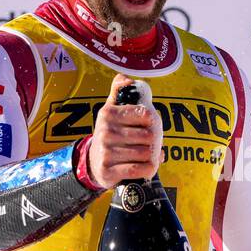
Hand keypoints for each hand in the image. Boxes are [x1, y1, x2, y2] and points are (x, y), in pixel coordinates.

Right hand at [88, 73, 162, 187]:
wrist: (94, 162)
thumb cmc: (110, 133)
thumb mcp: (112, 109)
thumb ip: (119, 91)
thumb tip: (125, 79)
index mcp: (109, 113)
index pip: (146, 114)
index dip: (154, 122)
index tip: (151, 126)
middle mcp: (105, 131)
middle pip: (149, 136)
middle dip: (156, 141)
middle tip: (152, 144)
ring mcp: (106, 152)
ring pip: (146, 153)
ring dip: (153, 157)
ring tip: (149, 156)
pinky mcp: (108, 170)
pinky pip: (139, 169)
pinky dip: (148, 169)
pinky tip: (147, 167)